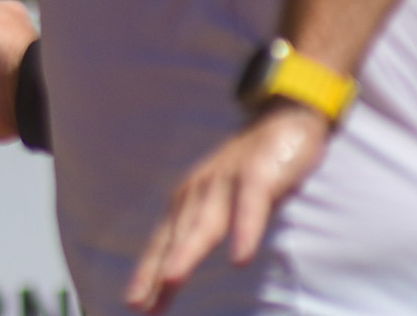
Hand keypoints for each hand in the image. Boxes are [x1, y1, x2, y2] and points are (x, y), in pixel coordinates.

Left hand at [124, 102, 329, 312]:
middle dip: (155, 271)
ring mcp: (227, 182)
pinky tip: (240, 258)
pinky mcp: (259, 174)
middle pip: (175, 237)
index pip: (163, 242)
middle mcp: (200, 191)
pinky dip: (245, 232)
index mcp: (189, 201)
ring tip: (171, 280)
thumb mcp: (222, 202)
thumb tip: (183, 267)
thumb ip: (205, 229)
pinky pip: (251, 207)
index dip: (148, 273)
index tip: (134, 305)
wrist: (283, 119)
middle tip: (139, 304)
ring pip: (204, 223)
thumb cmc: (249, 171)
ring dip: (187, 252)